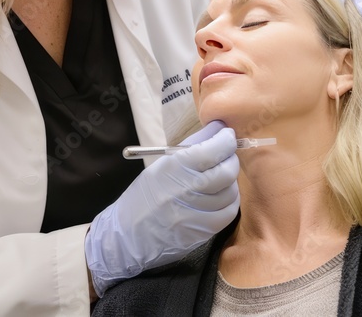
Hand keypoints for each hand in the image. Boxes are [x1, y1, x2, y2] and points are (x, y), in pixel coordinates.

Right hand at [85, 121, 239, 296]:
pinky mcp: (201, 232)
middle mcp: (184, 190)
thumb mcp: (163, 163)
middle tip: (227, 156)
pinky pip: (228, 213)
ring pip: (230, 193)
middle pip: (225, 172)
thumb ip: (194, 144)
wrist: (130, 234)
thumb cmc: (146, 193)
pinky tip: (221, 196)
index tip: (228, 136)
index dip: (226, 141)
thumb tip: (220, 127)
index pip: (211, 151)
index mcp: (173, 168)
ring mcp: (194, 214)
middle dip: (232, 160)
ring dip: (231, 181)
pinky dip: (229, 201)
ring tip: (221, 177)